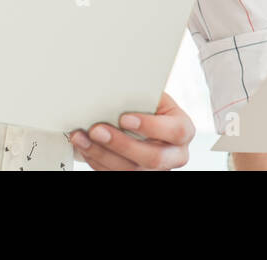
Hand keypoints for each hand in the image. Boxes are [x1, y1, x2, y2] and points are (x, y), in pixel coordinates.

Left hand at [71, 91, 193, 169]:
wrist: (148, 122)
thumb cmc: (151, 107)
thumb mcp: (155, 99)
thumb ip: (144, 98)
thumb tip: (118, 91)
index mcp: (184, 130)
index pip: (175, 131)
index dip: (150, 126)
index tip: (124, 118)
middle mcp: (175, 155)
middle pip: (153, 158)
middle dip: (121, 144)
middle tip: (97, 130)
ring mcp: (156, 170)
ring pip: (130, 170)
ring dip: (102, 154)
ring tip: (83, 138)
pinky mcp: (138, 175)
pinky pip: (115, 174)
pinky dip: (97, 160)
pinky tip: (85, 147)